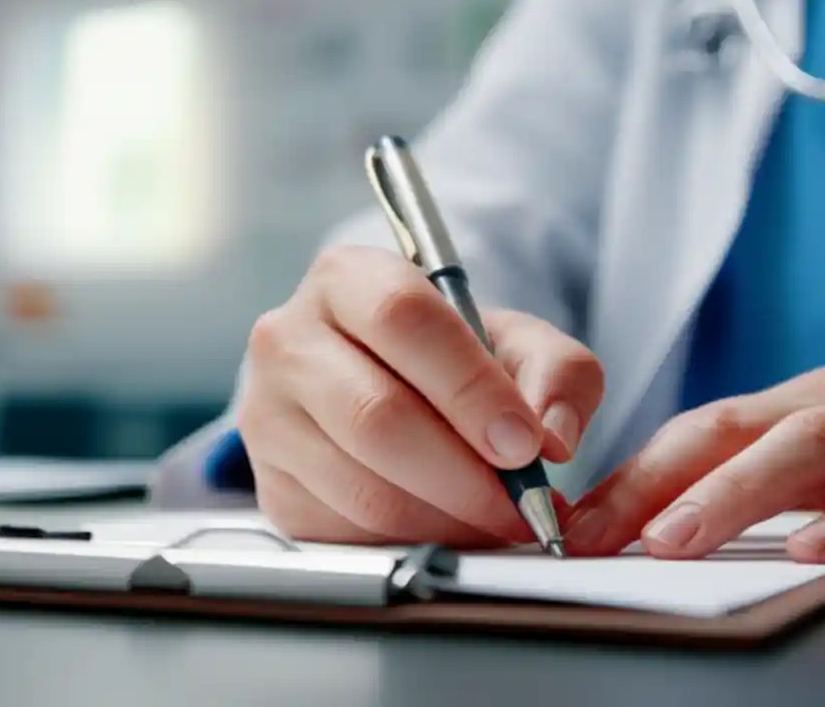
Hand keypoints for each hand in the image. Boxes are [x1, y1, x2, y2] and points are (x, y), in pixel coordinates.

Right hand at [239, 245, 603, 545]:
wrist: (369, 383)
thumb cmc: (442, 359)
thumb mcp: (511, 340)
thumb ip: (557, 372)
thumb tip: (554, 437)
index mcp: (345, 280)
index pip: (402, 320)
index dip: (470, 388)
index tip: (525, 444)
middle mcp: (288, 342)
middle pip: (376, 417)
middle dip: (465, 477)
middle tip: (520, 507)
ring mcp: (267, 418)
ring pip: (363, 489)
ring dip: (446, 522)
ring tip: (494, 523)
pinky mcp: (270, 487)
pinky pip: (347, 533)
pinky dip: (412, 545)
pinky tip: (445, 529)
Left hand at [566, 367, 824, 561]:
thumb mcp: (817, 466)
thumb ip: (750, 484)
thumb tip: (648, 527)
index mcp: (793, 406)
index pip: (692, 435)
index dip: (628, 478)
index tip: (572, 527)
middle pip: (728, 429)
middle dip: (655, 482)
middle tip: (600, 534)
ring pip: (806, 446)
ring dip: (733, 493)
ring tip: (677, 539)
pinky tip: (816, 549)